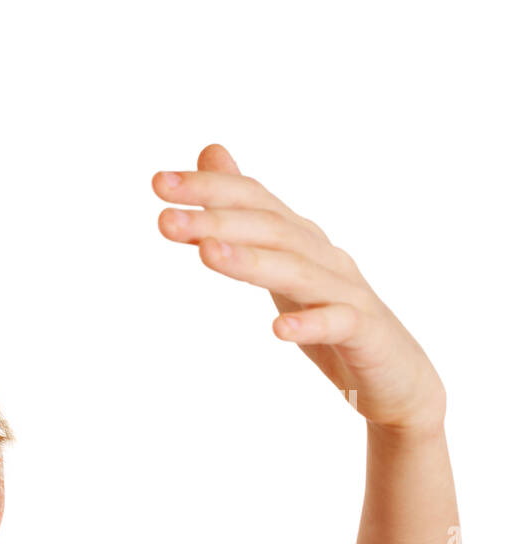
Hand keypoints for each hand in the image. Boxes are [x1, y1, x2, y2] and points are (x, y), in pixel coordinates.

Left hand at [153, 144, 445, 433]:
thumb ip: (246, 217)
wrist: (397, 378)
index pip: (254, 201)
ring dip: (251, 262)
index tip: (157, 182)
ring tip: (207, 255)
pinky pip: (338, 323)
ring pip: (298, 270)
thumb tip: (211, 153)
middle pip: (270, 229)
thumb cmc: (332, 318)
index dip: (210, 188)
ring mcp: (348, 293)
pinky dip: (309, 323)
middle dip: (217, 220)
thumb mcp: (282, 266)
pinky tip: (277, 328)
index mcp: (300, 241)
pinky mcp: (366, 334)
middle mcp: (324, 256)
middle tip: (165, 219)